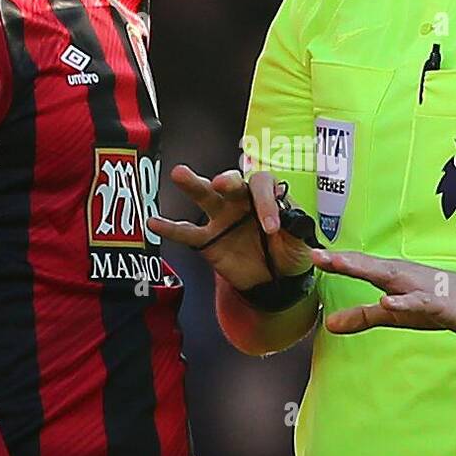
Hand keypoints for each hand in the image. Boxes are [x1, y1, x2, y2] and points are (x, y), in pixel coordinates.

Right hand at [151, 164, 313, 292]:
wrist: (276, 281)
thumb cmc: (291, 253)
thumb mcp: (302, 243)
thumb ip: (298, 229)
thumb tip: (291, 219)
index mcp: (266, 196)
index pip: (263, 186)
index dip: (267, 203)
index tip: (272, 228)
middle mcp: (241, 200)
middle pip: (232, 182)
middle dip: (227, 181)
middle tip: (222, 183)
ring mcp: (221, 218)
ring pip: (205, 196)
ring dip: (193, 184)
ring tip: (179, 174)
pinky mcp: (207, 240)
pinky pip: (187, 233)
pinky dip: (170, 228)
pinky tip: (153, 222)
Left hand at [310, 248, 455, 337]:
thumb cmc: (440, 304)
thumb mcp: (397, 315)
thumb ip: (364, 317)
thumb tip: (330, 324)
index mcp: (394, 278)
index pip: (361, 268)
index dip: (336, 262)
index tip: (311, 254)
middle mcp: (406, 277)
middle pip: (372, 267)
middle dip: (345, 260)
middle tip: (318, 254)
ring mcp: (424, 288)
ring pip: (392, 277)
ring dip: (366, 270)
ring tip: (341, 264)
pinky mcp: (441, 304)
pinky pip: (419, 302)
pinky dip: (402, 301)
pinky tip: (386, 301)